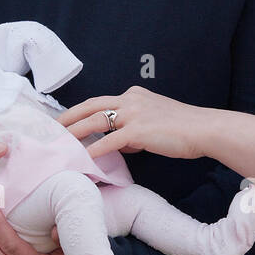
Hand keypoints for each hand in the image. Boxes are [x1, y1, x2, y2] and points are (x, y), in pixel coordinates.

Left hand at [57, 86, 212, 159]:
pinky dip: (94, 150)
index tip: (63, 120)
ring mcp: (134, 114)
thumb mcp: (153, 122)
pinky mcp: (139, 130)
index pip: (99, 101)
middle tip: (50, 128)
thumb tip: (118, 142)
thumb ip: (133, 130)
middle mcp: (130, 100)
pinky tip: (82, 158)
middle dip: (68, 117)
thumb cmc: (183, 130)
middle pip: (90, 106)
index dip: (79, 111)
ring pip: (95, 121)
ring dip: (74, 132)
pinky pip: (109, 141)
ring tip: (58, 142)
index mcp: (133, 95)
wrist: (204, 129)